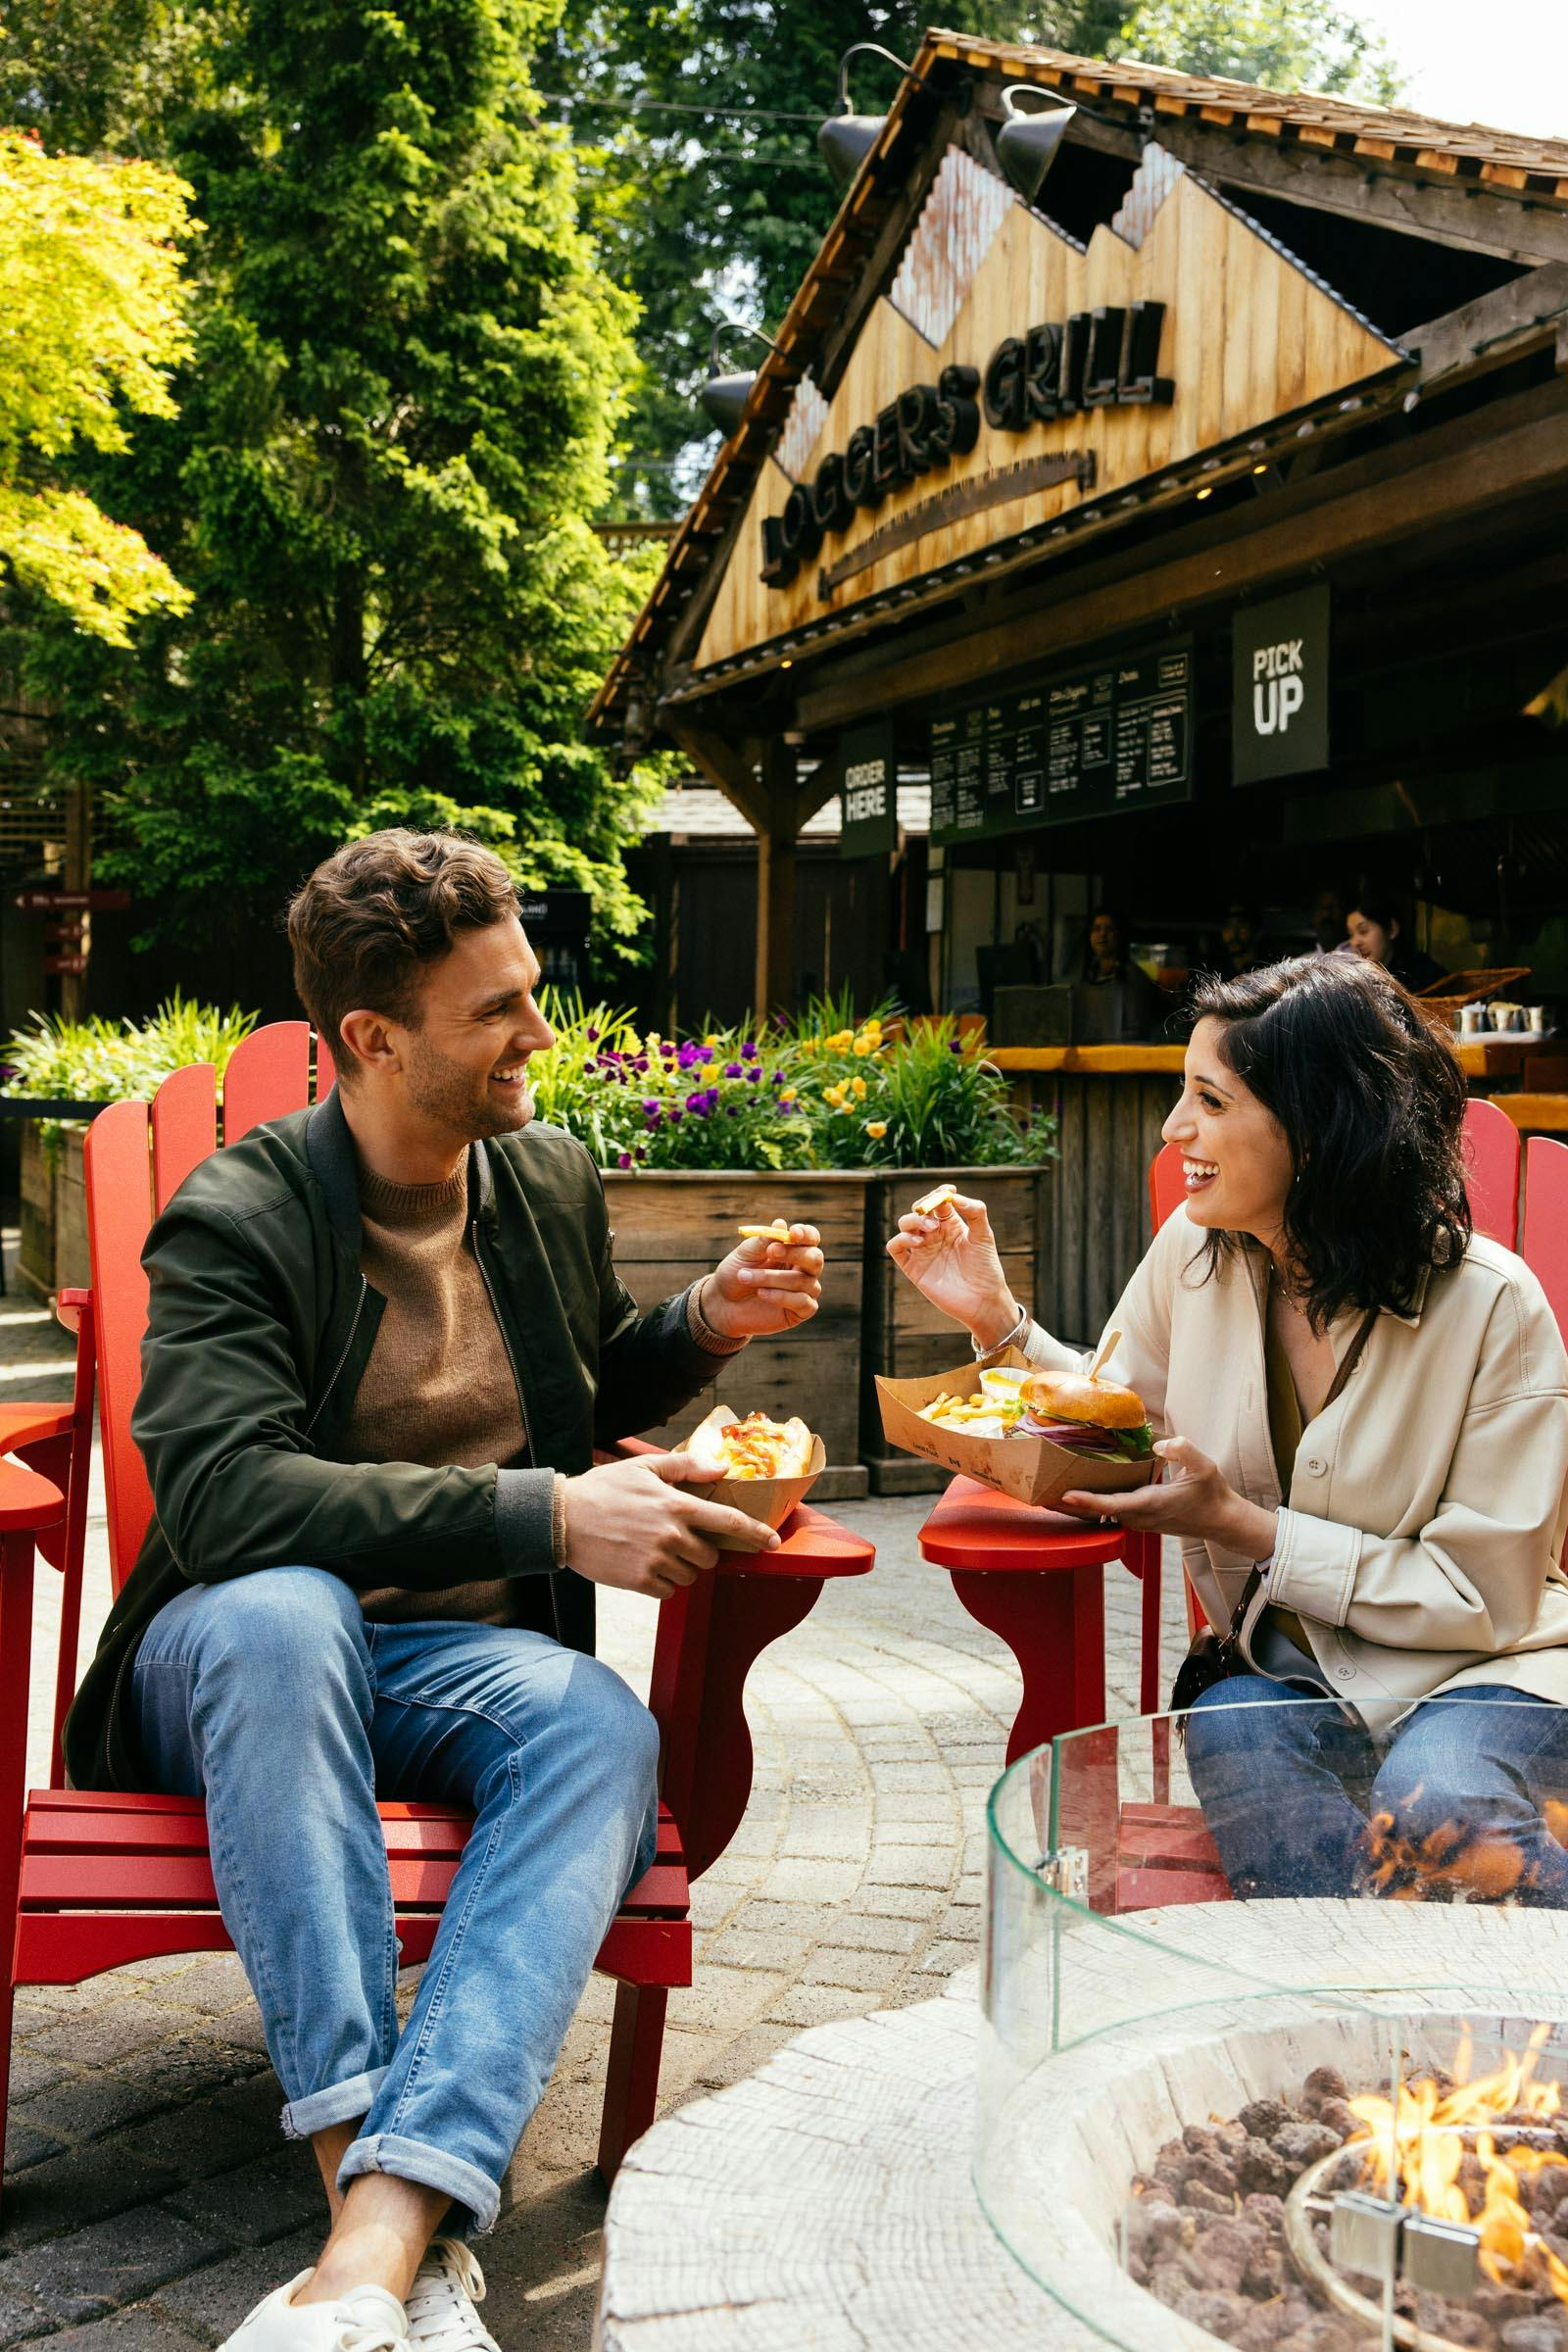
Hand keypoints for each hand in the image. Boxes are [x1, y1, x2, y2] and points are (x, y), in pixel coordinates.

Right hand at [560, 1452, 781, 1598]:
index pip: (729, 1522)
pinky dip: (661, 1583)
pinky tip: (643, 1565)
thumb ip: (685, 1467)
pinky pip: (668, 1591)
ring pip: (690, 1576)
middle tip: (676, 1539)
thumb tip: (721, 1469)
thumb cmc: (604, 1489)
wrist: (561, 1519)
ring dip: (681, 1568)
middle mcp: (671, 1535)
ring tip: (654, 1550)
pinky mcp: (639, 1581)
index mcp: (677, 1505)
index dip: (756, 1533)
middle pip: (710, 1557)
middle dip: (700, 1552)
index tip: (774, 1543)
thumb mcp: (644, 1468)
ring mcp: (656, 1560)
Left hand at [698, 1224, 822, 1337]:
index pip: (811, 1239)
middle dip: (793, 1253)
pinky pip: (802, 1302)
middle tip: (771, 1252)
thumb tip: (780, 1223)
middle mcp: (805, 1270)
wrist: (724, 1303)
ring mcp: (806, 1291)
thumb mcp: (745, 1254)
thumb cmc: (737, 1273)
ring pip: (802, 1281)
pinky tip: (761, 1294)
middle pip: (815, 1258)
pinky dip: (780, 1296)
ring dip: (772, 1278)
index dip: (807, 1235)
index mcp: (794, 1250)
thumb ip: (763, 1241)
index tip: (793, 1233)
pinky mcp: (802, 1312)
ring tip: (745, 1276)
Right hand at [885, 1193, 1019, 1349]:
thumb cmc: (986, 1268)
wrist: (982, 1300)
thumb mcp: (984, 1236)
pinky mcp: (913, 1267)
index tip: (948, 1191)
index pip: (938, 1201)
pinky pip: (895, 1247)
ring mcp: (922, 1250)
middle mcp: (934, 1234)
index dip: (940, 1193)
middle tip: (934, 1217)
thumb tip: (955, 1196)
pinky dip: (900, 1240)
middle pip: (918, 1210)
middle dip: (923, 1207)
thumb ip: (975, 1212)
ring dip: (912, 1221)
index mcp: (951, 1224)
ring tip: (928, 1229)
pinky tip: (918, 1243)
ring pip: (904, 1225)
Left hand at [1060, 1435, 1277, 1556]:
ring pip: (1099, 1514)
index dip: (1087, 1501)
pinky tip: (1073, 1493)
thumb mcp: (1205, 1466)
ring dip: (1074, 1505)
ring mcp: (1137, 1521)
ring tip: (1045, 1491)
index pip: (1112, 1504)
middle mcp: (1139, 1517)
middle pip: (1096, 1512)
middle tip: (1037, 1490)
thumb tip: (1160, 1443)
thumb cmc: (1212, 1493)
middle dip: (1068, 1503)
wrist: (1221, 1520)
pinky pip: (1107, 1512)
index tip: (1065, 1494)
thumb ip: (1183, 1450)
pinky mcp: (1138, 1520)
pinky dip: (1089, 1504)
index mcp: (1150, 1504)